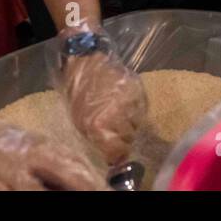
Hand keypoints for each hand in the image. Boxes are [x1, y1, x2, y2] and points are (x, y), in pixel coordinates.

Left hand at [58, 39, 146, 166]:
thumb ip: (98, 140)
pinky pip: (141, 109)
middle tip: (115, 131)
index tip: (115, 152)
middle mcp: (118, 115)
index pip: (119, 151)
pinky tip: (125, 104)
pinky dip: (135, 110)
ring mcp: (130, 102)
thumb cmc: (78, 96)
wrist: (86, 63)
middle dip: (124, 137)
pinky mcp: (138, 90)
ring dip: (130, 123)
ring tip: (119, 115)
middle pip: (131, 138)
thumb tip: (114, 157)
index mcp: (99, 125)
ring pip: (138, 124)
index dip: (117, 153)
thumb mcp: (82, 122)